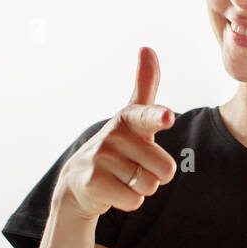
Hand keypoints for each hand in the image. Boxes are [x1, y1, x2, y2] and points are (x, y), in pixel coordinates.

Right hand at [55, 46, 177, 219]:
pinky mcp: (92, 182)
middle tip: (137, 166)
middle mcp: (114, 135)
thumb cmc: (118, 145)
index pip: (147, 117)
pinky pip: (134, 200)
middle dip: (157, 174)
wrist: (80, 180)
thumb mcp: (134, 116)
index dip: (158, 117)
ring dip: (142, 187)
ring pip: (149, 185)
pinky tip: (115, 189)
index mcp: (130, 119)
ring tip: (124, 177)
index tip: (166, 115)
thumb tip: (146, 47)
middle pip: (165, 168)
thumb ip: (145, 84)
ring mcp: (101, 158)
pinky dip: (131, 201)